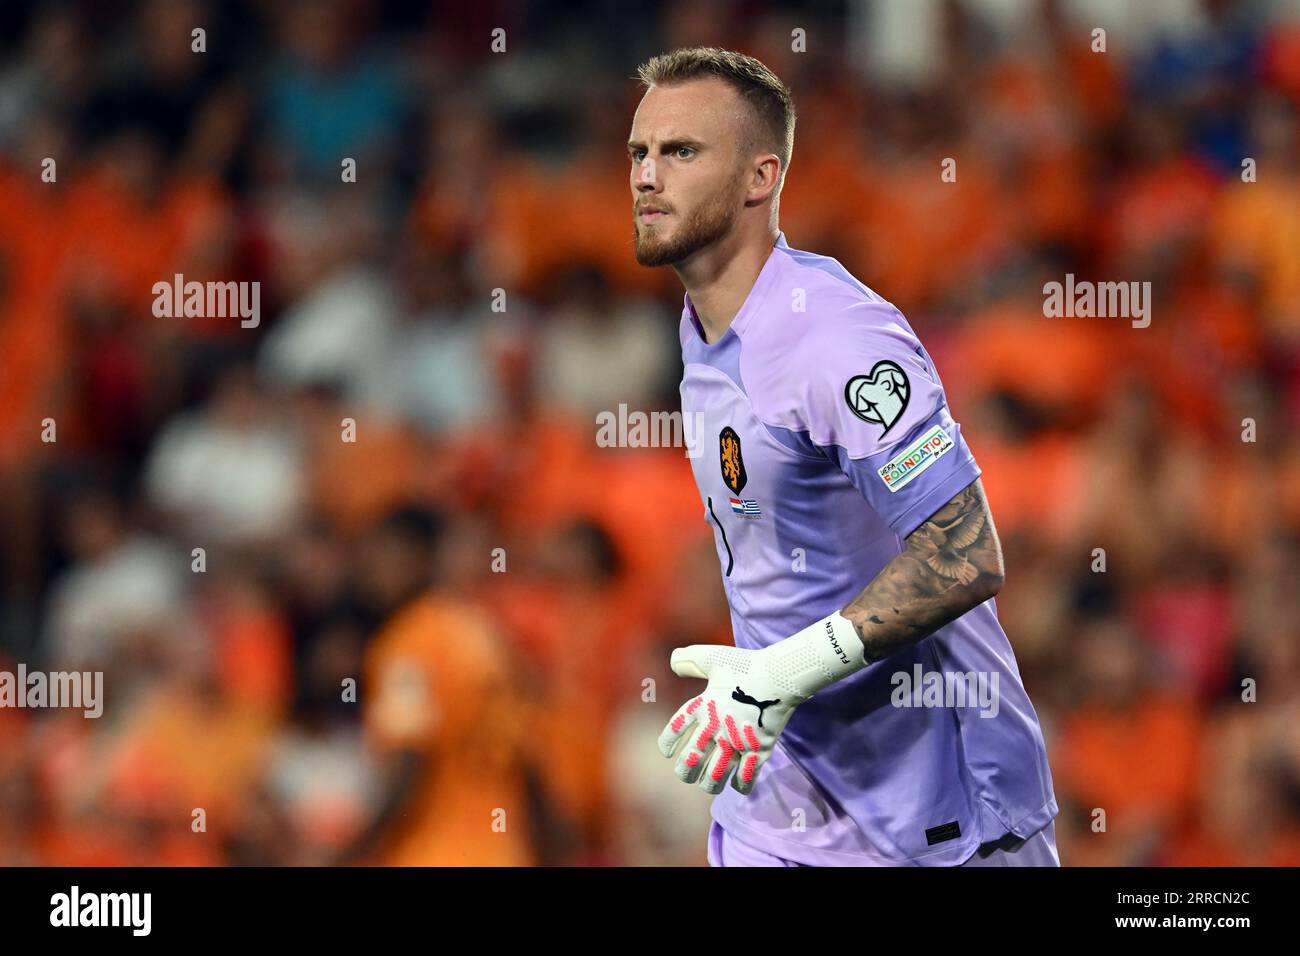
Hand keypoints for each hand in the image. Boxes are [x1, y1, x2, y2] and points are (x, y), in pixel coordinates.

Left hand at [657, 611, 866, 795]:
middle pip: (691, 760)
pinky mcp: (758, 750)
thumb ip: (689, 660)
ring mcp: (736, 742)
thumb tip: (673, 662)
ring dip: (709, 784)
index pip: (674, 730)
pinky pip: (746, 777)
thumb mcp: (712, 657)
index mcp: (701, 706)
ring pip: (715, 776)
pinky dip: (741, 785)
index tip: (667, 753)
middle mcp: (714, 727)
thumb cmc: (746, 665)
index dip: (667, 744)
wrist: (778, 675)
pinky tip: (738, 785)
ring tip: (709, 785)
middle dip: (685, 772)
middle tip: (686, 775)